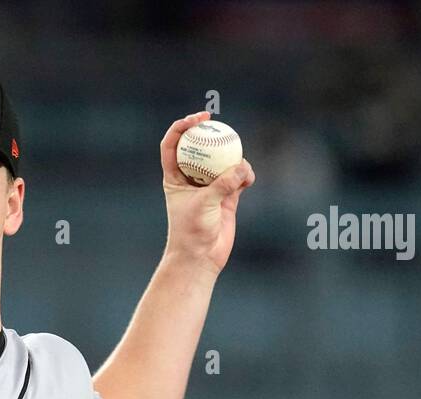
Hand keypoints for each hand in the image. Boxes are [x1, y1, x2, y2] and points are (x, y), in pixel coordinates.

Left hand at [159, 111, 254, 276]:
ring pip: (223, 161)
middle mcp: (191, 178)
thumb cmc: (191, 232)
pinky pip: (239, 177)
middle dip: (209, 132)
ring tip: (240, 167)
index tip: (197, 119)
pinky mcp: (227, 196)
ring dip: (233, 158)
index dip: (181, 127)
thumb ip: (222, 184)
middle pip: (199, 147)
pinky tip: (249, 180)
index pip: (172, 145)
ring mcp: (210, 186)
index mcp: (174, 177)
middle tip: (220, 124)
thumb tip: (241, 167)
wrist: (201, 257)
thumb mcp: (204, 205)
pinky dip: (245, 175)